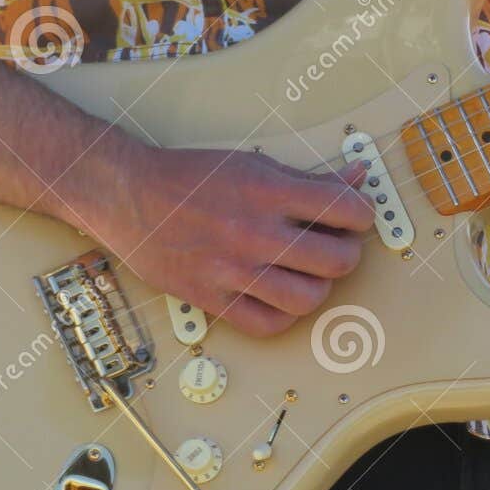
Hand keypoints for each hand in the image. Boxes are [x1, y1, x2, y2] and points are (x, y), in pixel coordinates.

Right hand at [77, 143, 375, 337]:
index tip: (353, 217)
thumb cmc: (191, 177)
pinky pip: (268, 324)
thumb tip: (357, 178)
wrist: (128, 195)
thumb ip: (309, 178)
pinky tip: (280, 296)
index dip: (361, 215)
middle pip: (336, 261)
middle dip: (347, 254)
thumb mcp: (254, 165)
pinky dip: (284, 316)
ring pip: (308, 299)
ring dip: (319, 288)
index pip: (347, 210)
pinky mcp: (212, 298)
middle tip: (335, 247)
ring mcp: (233, 270)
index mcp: (268, 192)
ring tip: (308, 273)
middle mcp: (254, 233)